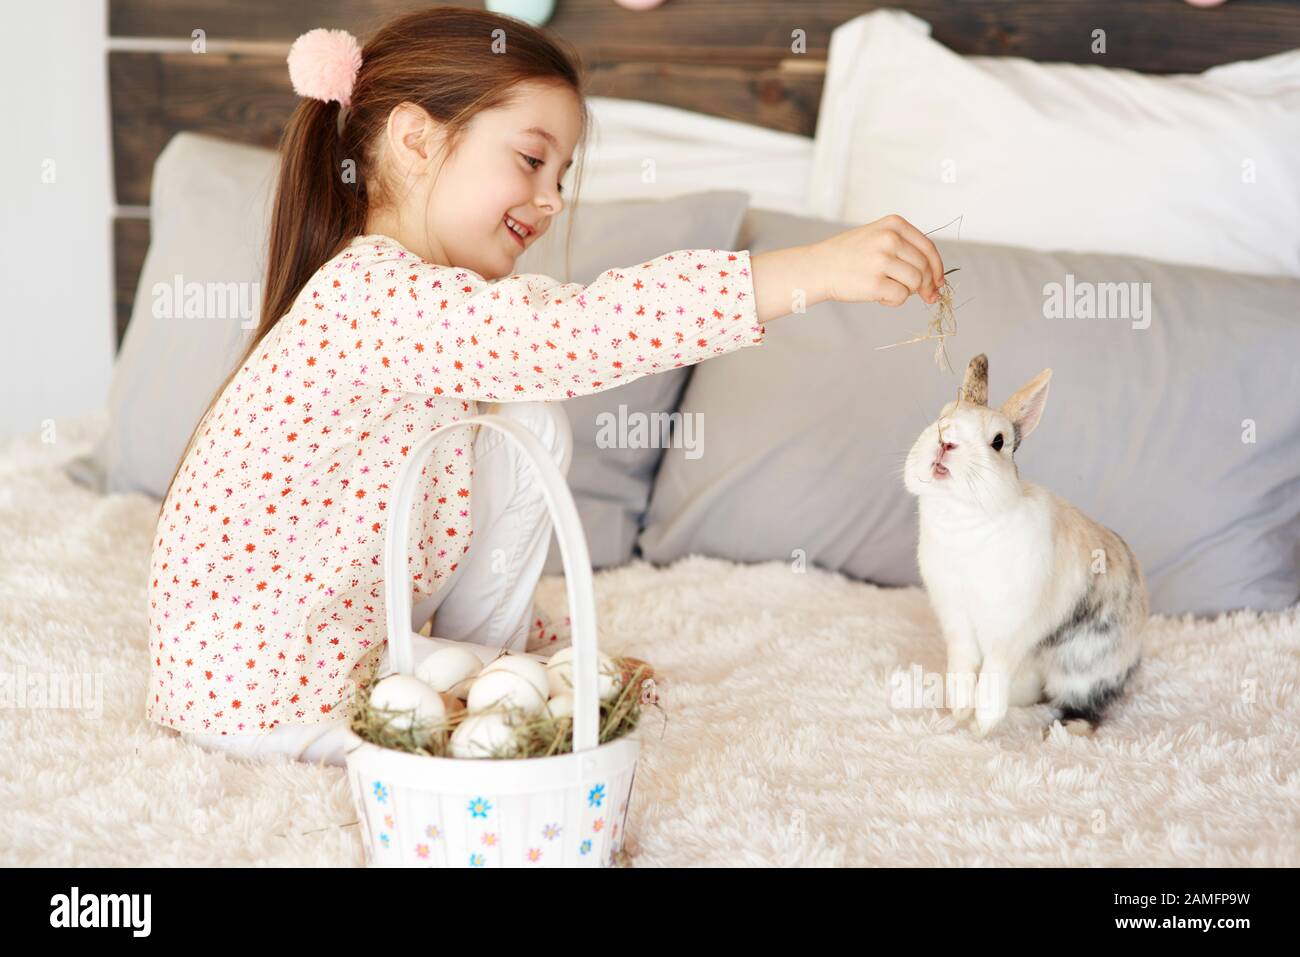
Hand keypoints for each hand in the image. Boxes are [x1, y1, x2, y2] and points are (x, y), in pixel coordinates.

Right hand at [813, 214, 945, 306]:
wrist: (819, 267)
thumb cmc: (849, 255)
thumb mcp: (878, 237)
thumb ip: (906, 251)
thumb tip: (935, 282)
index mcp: (894, 224)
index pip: (928, 248)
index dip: (937, 268)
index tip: (938, 282)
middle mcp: (889, 239)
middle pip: (924, 268)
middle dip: (926, 285)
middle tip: (923, 296)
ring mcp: (881, 261)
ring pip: (915, 283)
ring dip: (906, 292)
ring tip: (887, 290)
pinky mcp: (874, 283)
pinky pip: (900, 297)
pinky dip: (893, 301)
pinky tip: (879, 297)